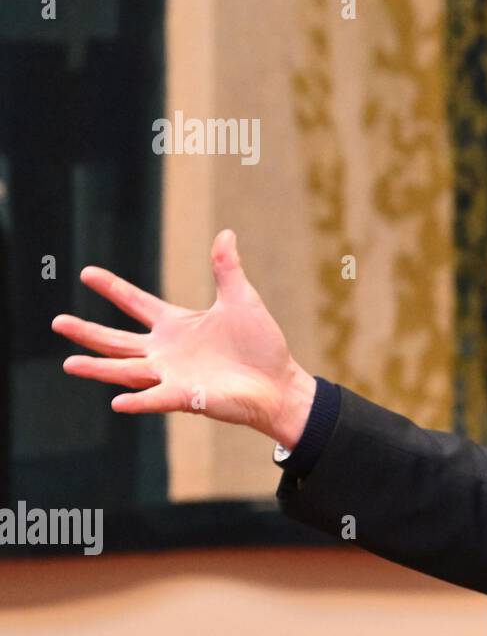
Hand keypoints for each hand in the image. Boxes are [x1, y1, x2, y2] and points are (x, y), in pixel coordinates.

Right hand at [51, 230, 316, 447]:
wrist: (279, 383)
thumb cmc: (260, 345)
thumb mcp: (241, 299)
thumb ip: (227, 269)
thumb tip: (226, 234)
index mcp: (176, 326)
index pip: (136, 303)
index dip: (113, 288)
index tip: (87, 272)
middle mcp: (166, 351)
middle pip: (117, 341)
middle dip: (87, 332)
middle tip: (57, 322)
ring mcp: (173, 375)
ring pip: (126, 371)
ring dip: (98, 368)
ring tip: (70, 364)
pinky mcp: (186, 396)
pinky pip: (157, 399)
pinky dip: (139, 400)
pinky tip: (117, 401)